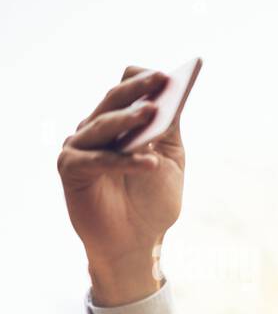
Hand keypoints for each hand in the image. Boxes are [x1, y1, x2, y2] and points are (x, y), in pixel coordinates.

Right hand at [57, 65, 190, 304]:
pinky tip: (149, 163)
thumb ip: (166, 133)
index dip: (144, 80)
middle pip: (113, 100)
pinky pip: (99, 160)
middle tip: (161, 79)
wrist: (137, 240)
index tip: (169, 73)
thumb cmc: (153, 200)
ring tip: (153, 113)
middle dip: (139, 89)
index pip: (126, 90)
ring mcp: (80, 146)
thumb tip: (169, 101)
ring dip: (129, 119)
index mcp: (120, 123)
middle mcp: (96, 128)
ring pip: (103, 125)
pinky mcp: (72, 168)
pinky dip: (124, 161)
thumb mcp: (168, 161)